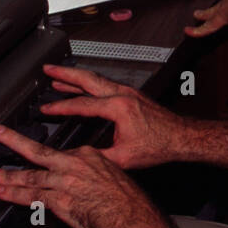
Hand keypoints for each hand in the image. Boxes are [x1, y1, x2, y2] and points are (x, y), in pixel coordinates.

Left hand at [0, 125, 144, 227]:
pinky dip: (14, 195)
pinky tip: (1, 193)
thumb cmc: (126, 199)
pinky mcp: (59, 199)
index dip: (42, 156)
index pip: (58, 153)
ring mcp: (64, 182)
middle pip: (37, 152)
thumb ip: (91, 174)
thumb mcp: (112, 174)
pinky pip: (31, 197)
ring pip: (30, 176)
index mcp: (87, 155)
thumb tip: (81, 183)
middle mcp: (72, 165)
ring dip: (6, 175)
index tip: (31, 153)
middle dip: (13, 141)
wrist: (129, 214)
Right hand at [35, 63, 183, 168]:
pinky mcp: (132, 95)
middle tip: (47, 68)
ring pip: (96, 79)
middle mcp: (122, 94)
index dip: (60, 107)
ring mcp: (128, 92)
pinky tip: (83, 87)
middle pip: (87, 79)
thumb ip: (97, 157)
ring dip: (76, 77)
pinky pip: (105, 84)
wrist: (182, 138)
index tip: (45, 108)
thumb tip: (77, 158)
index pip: (81, 105)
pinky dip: (89, 83)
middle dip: (64, 73)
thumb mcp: (123, 157)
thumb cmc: (160, 146)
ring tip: (58, 76)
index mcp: (118, 107)